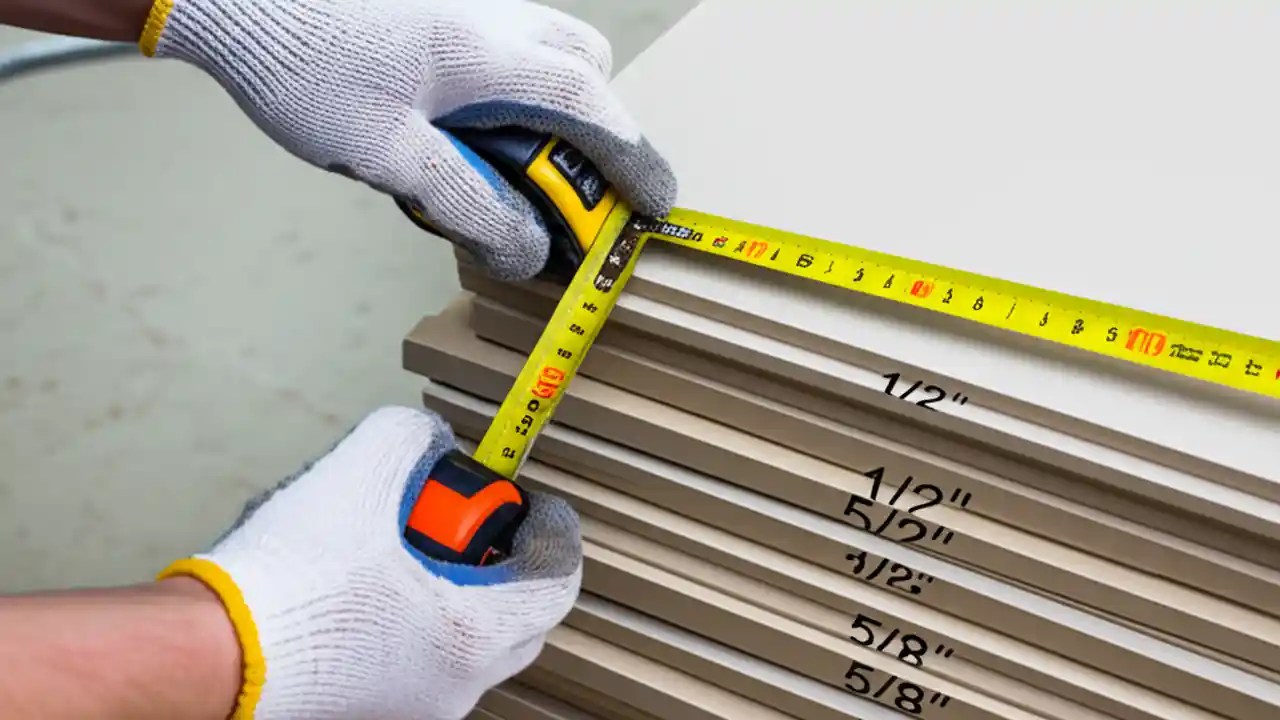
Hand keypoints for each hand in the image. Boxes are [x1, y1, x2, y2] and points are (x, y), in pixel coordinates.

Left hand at [138, 0, 677, 279]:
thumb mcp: (387, 156)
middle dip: (596, 131)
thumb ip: (468, 206)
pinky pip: (507, 57)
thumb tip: (528, 252)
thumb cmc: (304, 69)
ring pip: (549, 57)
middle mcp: (493, 22)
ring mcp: (469, 12)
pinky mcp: (442, 19)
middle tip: (572, 190)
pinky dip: (513, 99)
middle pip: (584, 70)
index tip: (658, 204)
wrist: (241, 2)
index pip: (592, 107)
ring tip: (509, 168)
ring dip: (552, 114)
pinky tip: (465, 133)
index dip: (635, 159)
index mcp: (488, 53)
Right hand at [159, 405, 581, 719]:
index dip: (553, 529)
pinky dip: (426, 620)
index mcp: (473, 633)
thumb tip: (431, 440)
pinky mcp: (381, 711)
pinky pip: (430, 660)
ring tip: (419, 547)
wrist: (212, 654)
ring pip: (474, 641)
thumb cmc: (289, 581)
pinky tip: (380, 586)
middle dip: (509, 560)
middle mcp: (458, 682)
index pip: (557, 580)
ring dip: (465, 591)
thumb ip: (411, 438)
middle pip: (521, 616)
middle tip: (475, 520)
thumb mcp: (359, 472)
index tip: (532, 500)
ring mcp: (420, 705)